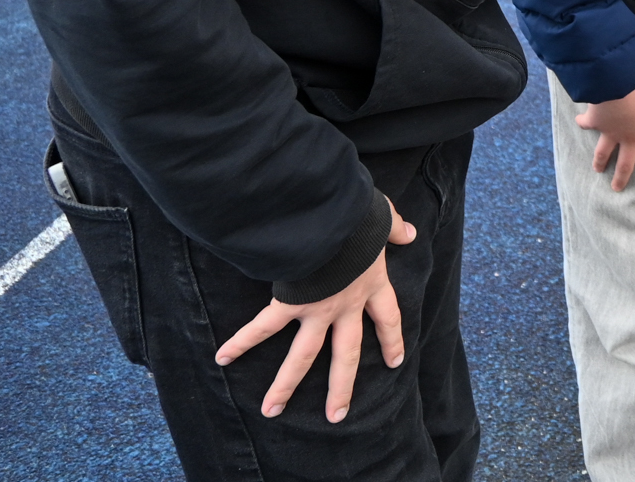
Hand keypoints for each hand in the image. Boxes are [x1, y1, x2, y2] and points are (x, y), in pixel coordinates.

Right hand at [215, 199, 417, 421]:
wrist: (334, 218)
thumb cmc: (357, 217)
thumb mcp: (384, 219)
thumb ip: (395, 229)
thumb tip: (411, 232)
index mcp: (372, 284)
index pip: (388, 318)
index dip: (392, 339)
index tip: (394, 362)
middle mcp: (345, 305)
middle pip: (346, 355)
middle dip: (340, 387)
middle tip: (335, 416)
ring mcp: (317, 309)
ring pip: (302, 355)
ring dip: (286, 385)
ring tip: (272, 411)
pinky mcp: (290, 302)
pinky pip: (263, 326)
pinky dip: (241, 340)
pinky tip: (223, 357)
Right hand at [576, 79, 634, 190]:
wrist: (618, 81)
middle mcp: (630, 137)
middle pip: (626, 164)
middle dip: (621, 178)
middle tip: (617, 188)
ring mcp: (610, 132)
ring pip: (603, 153)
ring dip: (599, 162)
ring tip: (597, 169)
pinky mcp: (595, 122)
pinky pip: (587, 124)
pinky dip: (583, 122)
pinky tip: (580, 122)